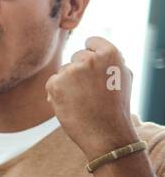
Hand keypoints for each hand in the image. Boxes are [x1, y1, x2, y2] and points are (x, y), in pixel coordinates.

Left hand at [45, 37, 136, 158]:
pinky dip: (58, 93)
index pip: (91, 42)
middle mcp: (89, 59)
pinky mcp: (55, 84)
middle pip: (76, 57)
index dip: (92, 54)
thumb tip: (94, 49)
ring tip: (83, 100)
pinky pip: (53, 82)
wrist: (106, 133)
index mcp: (109, 54)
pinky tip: (71, 105)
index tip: (94, 69)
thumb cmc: (116, 107)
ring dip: (69, 83)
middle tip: (91, 91)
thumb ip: (109, 60)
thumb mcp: (122, 77)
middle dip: (80, 71)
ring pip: (64, 71)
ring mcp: (71, 71)